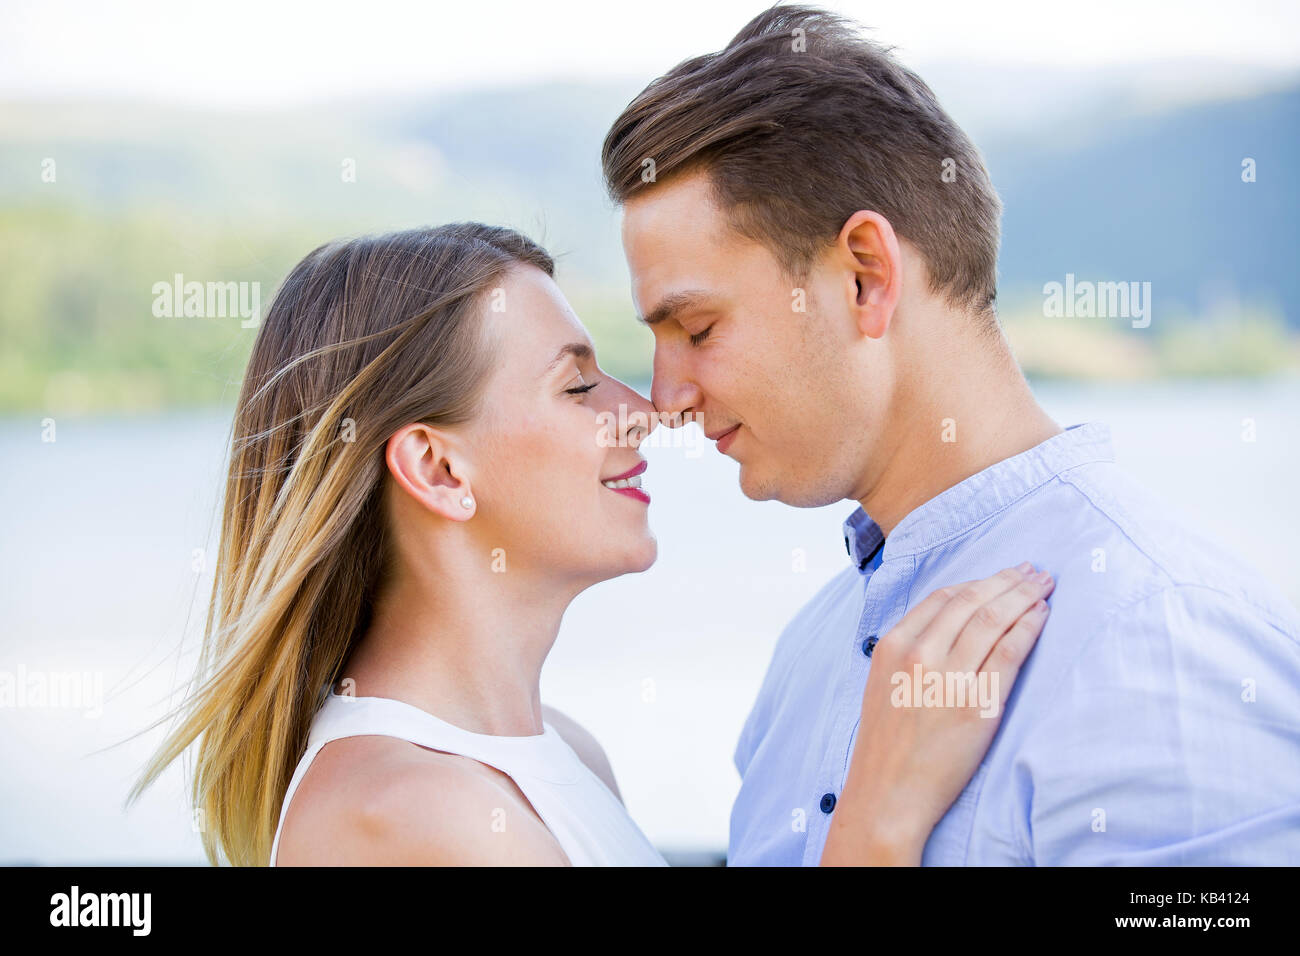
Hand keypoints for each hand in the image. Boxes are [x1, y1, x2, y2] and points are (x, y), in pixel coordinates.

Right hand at [820, 562, 1053, 865]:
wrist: (888, 794)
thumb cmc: (887, 745)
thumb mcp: (883, 684)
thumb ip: (909, 651)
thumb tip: (947, 625)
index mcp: (892, 646)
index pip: (942, 598)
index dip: (977, 581)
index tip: (999, 575)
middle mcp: (919, 654)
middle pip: (971, 600)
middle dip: (1006, 580)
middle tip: (1032, 570)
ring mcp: (948, 678)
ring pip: (993, 618)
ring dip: (1024, 596)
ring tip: (1044, 586)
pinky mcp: (977, 704)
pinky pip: (1009, 651)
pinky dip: (1029, 627)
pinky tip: (1042, 615)